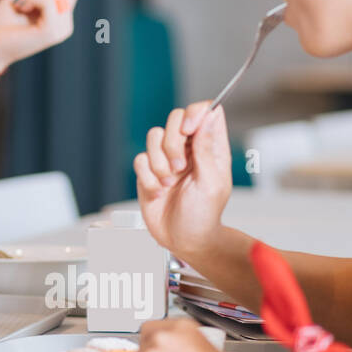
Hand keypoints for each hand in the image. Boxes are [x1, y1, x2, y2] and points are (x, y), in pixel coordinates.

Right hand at [134, 100, 231, 257]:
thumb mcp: (212, 182)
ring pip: (154, 136)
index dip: (195, 113)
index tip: (188, 130)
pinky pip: (140, 159)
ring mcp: (167, 158)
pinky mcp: (148, 170)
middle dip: (172, 143)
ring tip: (169, 183)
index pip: (206, 112)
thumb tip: (209, 117)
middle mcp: (189, 149)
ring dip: (159, 163)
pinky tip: (158, 191)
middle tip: (179, 167)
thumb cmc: (204, 216)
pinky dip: (148, 177)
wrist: (182, 239)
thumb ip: (207, 149)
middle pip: (175, 118)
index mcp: (211, 148)